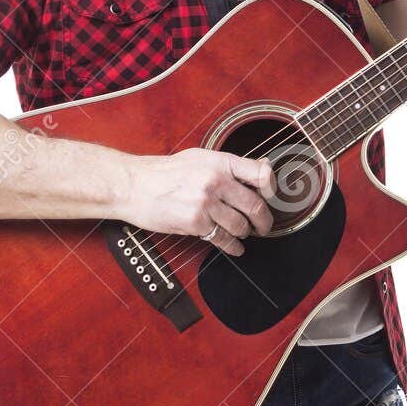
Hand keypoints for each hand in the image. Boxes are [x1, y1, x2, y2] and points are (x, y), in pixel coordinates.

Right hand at [121, 148, 274, 256]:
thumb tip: (262, 169)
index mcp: (220, 162)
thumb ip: (230, 166)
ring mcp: (206, 202)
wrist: (134, 185)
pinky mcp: (195, 222)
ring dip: (245, 233)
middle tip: (265, 227)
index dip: (272, 189)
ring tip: (244, 233)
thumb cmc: (166, 172)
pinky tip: (236, 247)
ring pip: (240, 225)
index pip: (260, 174)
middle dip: (264, 221)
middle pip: (254, 205)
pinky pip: (222, 239)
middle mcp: (216, 180)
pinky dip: (233, 246)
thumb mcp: (200, 158)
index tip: (272, 199)